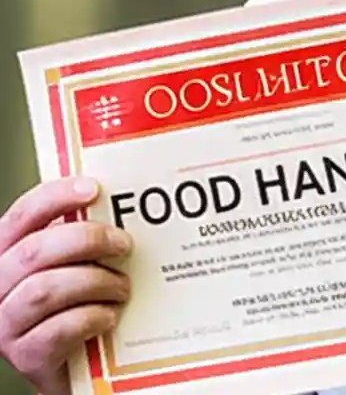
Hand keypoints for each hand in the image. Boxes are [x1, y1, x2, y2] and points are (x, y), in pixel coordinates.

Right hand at [0, 178, 132, 394]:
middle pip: (35, 251)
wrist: (74, 366)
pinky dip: (92, 316)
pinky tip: (110, 315)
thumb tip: (120, 207)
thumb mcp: (73, 267)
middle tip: (124, 244)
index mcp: (7, 255)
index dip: (55, 197)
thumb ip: (80, 241)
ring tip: (122, 287)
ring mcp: (6, 323)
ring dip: (96, 282)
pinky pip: (59, 329)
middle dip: (87, 240)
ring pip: (46, 290)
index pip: (21, 216)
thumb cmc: (75, 307)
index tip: (93, 188)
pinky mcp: (25, 356)